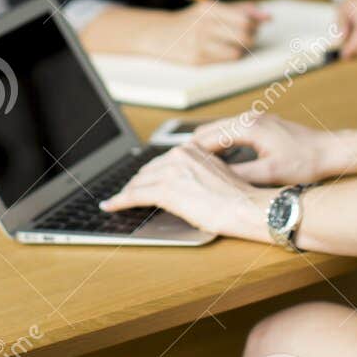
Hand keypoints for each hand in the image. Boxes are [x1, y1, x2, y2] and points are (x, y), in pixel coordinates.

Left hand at [99, 144, 273, 240]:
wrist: (246, 207)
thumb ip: (194, 173)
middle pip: (147, 171)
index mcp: (192, 150)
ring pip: (139, 183)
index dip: (147, 174)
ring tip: (115, 201)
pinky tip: (111, 206)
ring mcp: (171, 171)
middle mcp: (179, 155)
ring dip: (125, 192)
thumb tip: (181, 185)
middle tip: (124, 193)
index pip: (161, 161)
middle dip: (135, 183)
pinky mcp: (165, 190)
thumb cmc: (237, 198)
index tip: (139, 180)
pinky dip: (119, 201)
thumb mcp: (214, 175)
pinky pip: (134, 195)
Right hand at [157, 0, 271, 64]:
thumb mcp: (210, 8)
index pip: (244, 18)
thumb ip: (239, 9)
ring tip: (233, 44)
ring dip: (241, 50)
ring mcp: (200, 44)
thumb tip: (267, 15)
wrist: (159, 35)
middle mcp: (204, 25)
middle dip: (250, 37)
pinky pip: (226, 61)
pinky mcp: (197, 60)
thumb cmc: (191, 21)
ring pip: (238, 51)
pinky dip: (229, 57)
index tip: (254, 25)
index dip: (254, 24)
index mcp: (209, 9)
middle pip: (244, 35)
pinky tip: (221, 51)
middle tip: (245, 36)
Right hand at [188, 114, 343, 185]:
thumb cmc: (305, 161)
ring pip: (219, 130)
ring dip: (205, 145)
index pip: (208, 138)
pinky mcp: (261, 124)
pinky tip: (215, 158)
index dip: (190, 154)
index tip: (175, 166)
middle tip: (176, 166)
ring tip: (190, 164)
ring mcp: (255, 118)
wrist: (330, 150)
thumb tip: (216, 180)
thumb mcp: (270, 173)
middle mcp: (249, 117)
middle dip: (192, 149)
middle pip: (209, 131)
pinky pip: (230, 131)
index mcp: (248, 127)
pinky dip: (219, 143)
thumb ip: (241, 174)